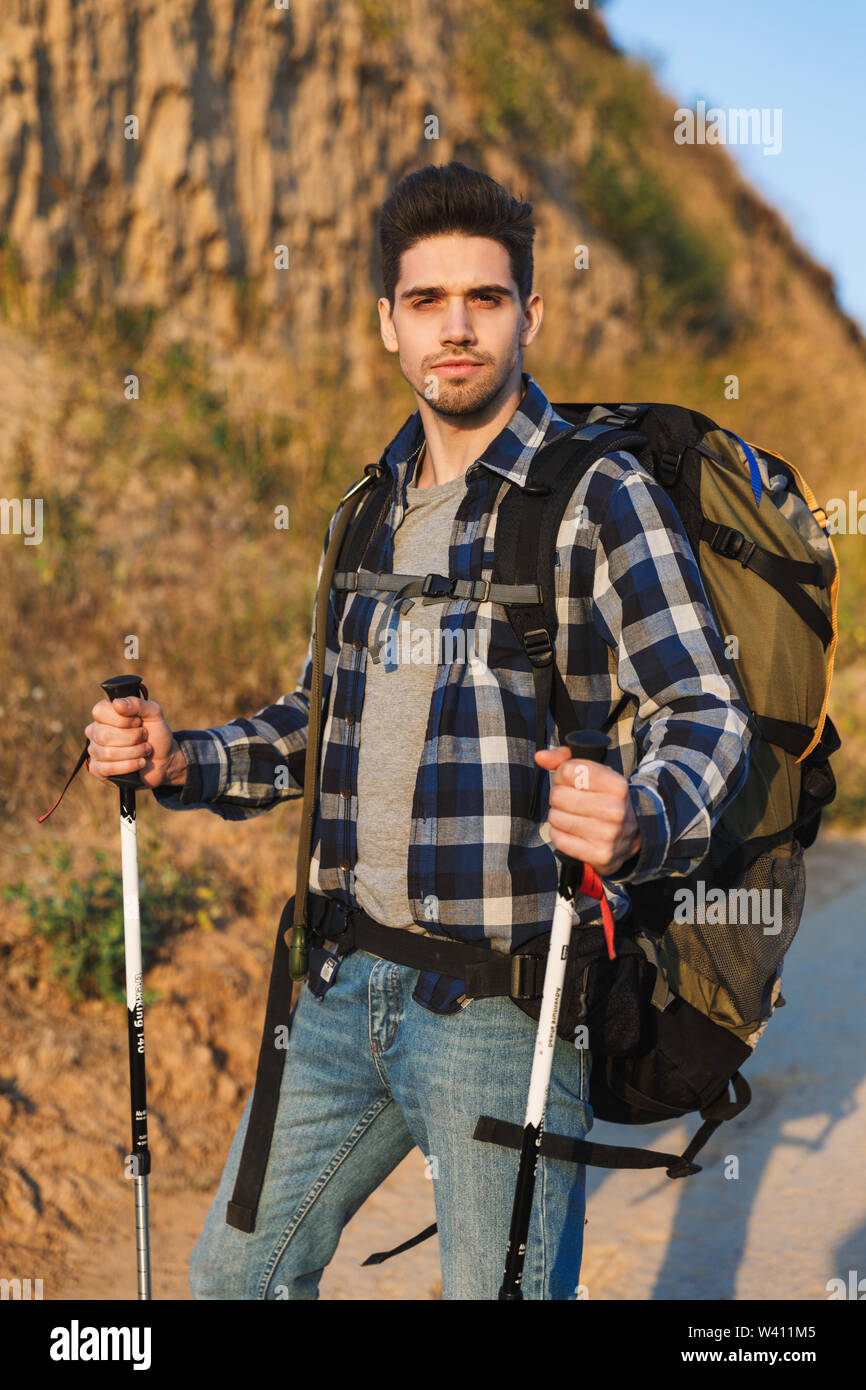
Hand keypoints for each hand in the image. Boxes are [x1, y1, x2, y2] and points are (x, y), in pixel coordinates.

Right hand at [84, 695, 185, 789]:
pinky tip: (140, 763)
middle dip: (132, 738)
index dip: (123, 719)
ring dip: (134, 752)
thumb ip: (138, 704)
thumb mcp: (154, 714)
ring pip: (107, 753)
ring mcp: (94, 750)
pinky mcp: (97, 769)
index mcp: (105, 714)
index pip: (100, 712)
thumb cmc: (156, 734)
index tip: (138, 722)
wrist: (164, 759)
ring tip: (146, 750)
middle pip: (104, 735)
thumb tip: (117, 703)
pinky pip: (107, 769)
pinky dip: (129, 766)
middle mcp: (95, 731)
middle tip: (144, 737)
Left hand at [534, 745, 640, 874]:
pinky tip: (573, 831)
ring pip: (555, 818)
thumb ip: (565, 760)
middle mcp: (615, 810)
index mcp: (617, 785)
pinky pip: (559, 839)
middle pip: (558, 795)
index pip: (568, 770)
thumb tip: (540, 757)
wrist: (635, 834)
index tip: (573, 781)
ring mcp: (608, 835)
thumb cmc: (607, 799)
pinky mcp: (599, 854)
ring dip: (558, 816)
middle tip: (571, 801)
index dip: (563, 775)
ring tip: (573, 816)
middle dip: (559, 796)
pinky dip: (560, 834)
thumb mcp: (594, 774)